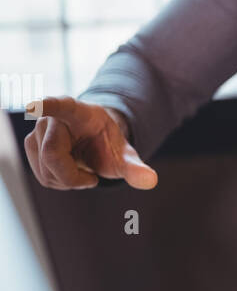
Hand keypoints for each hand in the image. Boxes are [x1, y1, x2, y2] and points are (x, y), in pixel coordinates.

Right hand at [23, 97, 156, 189]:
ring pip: (46, 171)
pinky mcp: (31, 146)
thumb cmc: (107, 144)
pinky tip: (71, 174)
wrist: (93, 142)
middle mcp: (53, 118)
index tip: (34, 106)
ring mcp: (38, 131)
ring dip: (68, 182)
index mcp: (78, 112)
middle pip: (52, 156)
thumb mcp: (124, 155)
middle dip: (73, 177)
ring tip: (82, 172)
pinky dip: (60, 184)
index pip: (61, 106)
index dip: (48, 106)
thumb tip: (152, 181)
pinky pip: (43, 177)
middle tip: (92, 179)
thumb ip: (135, 167)